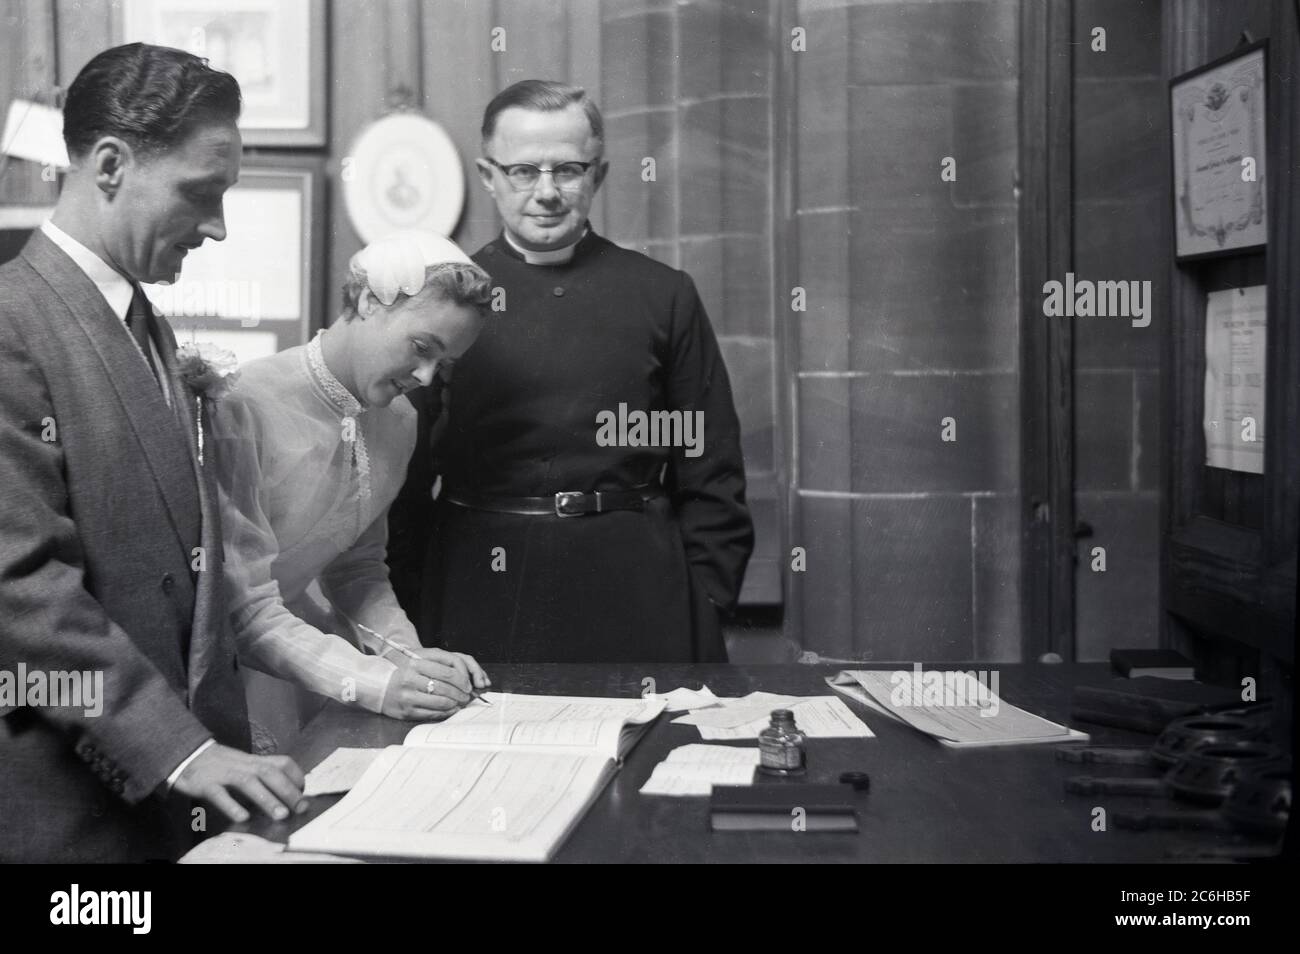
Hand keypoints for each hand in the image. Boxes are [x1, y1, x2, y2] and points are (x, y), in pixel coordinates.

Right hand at [172, 744, 306, 824]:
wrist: (186, 755)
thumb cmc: (221, 764)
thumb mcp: (245, 765)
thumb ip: (262, 775)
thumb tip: (287, 793)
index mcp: (254, 760)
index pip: (281, 762)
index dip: (296, 775)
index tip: (304, 791)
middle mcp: (242, 764)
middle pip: (269, 772)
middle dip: (287, 790)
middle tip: (300, 807)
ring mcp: (223, 773)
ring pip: (248, 782)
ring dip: (266, 798)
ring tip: (280, 814)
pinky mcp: (205, 783)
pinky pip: (219, 794)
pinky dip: (231, 805)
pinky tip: (242, 817)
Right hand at [382, 649, 481, 720]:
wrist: (379, 687)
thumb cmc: (405, 673)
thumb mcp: (420, 660)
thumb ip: (441, 663)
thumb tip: (465, 677)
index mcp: (415, 664)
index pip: (447, 672)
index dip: (463, 680)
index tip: (468, 685)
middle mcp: (410, 679)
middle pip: (446, 688)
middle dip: (461, 694)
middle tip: (467, 696)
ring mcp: (408, 697)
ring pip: (441, 702)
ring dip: (455, 704)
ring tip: (460, 702)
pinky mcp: (407, 711)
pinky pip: (433, 714)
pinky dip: (446, 712)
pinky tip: (451, 709)